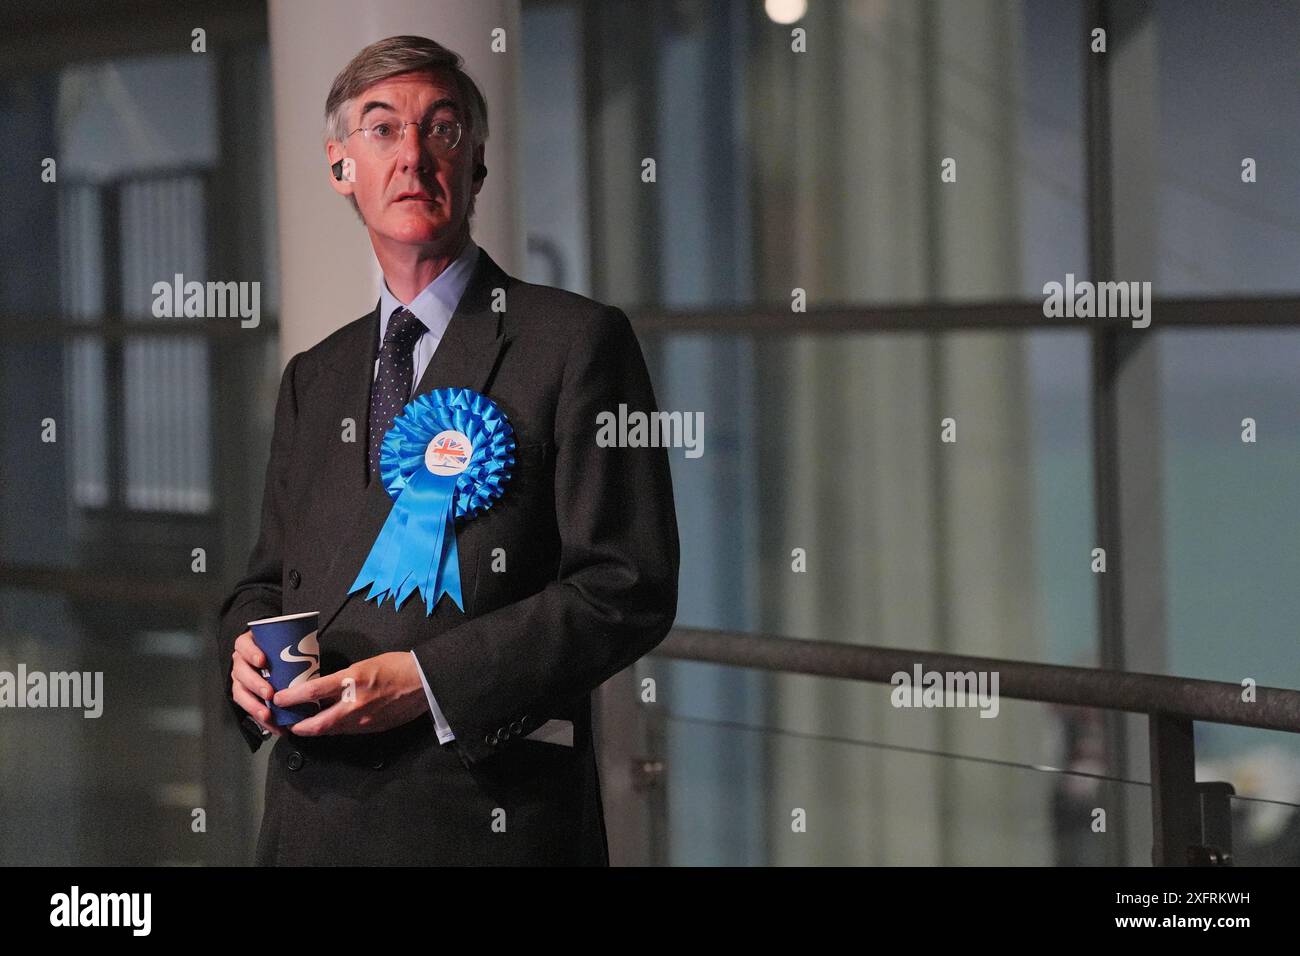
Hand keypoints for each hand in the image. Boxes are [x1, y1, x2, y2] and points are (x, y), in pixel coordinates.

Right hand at [230, 630, 286, 737]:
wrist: (278, 663)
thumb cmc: (283, 651)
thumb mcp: (284, 644)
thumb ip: (294, 646)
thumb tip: (312, 649)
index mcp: (249, 645)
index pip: (243, 645)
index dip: (250, 653)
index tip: (262, 661)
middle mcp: (242, 662)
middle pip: (241, 672)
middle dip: (255, 684)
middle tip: (269, 693)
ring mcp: (241, 679)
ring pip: (241, 693)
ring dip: (253, 705)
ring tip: (267, 715)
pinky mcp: (245, 695)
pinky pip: (248, 707)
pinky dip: (259, 717)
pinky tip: (270, 724)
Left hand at [274, 651, 429, 735]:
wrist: (424, 682)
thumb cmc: (396, 666)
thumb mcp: (363, 665)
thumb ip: (341, 680)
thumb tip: (321, 690)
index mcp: (352, 681)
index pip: (312, 692)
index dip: (290, 698)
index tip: (278, 699)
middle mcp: (354, 705)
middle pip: (316, 725)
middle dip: (297, 726)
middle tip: (286, 723)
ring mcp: (364, 721)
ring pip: (330, 731)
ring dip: (314, 729)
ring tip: (304, 723)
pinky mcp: (372, 729)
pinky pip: (347, 731)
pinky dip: (334, 728)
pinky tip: (330, 722)